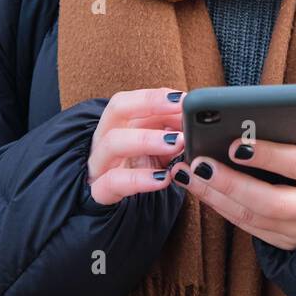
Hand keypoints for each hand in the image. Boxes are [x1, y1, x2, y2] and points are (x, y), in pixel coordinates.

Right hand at [86, 87, 185, 204]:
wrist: (114, 199)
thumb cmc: (138, 166)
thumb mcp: (155, 145)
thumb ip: (171, 130)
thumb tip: (195, 120)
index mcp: (116, 122)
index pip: (130, 98)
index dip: (154, 96)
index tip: (182, 99)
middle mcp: (104, 137)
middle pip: (117, 109)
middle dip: (151, 106)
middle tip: (182, 114)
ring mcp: (99, 164)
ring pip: (113, 143)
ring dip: (146, 139)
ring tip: (176, 143)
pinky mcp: (100, 192)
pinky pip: (114, 182)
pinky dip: (139, 179)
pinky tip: (163, 178)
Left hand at [170, 115, 295, 249]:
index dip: (268, 156)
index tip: (234, 145)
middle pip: (272, 202)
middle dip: (231, 183)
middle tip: (199, 163)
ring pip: (256, 219)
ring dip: (217, 198)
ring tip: (190, 174)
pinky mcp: (290, 242)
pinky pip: (251, 229)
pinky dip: (224, 210)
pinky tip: (203, 189)